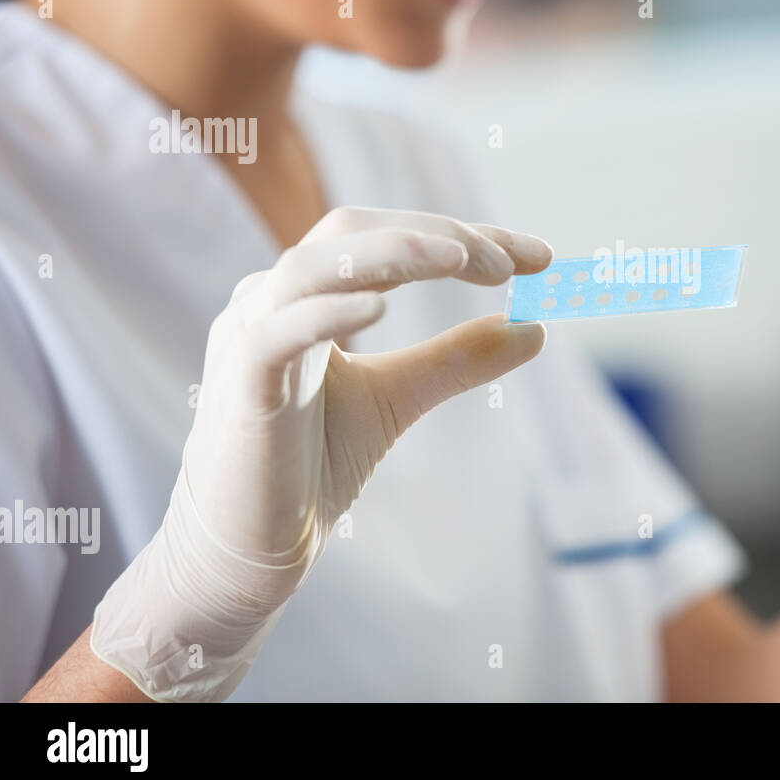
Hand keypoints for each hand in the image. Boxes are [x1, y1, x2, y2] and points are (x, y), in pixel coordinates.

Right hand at [91, 208, 550, 700]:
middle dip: (438, 236)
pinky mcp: (240, 386)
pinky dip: (328, 312)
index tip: (539, 257)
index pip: (390, 239)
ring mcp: (250, 336)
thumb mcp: (399, 399)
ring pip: (313, 266)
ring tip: (460, 258)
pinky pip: (277, 334)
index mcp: (310, 295)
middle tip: (513, 262)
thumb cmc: (310, 467)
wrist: (246, 549)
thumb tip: (534, 328)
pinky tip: (383, 308)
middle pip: (354, 230)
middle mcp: (274, 299)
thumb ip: (456, 360)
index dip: (466, 237)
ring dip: (390, 253)